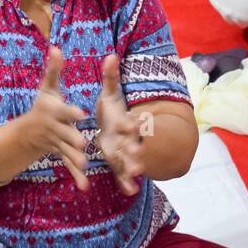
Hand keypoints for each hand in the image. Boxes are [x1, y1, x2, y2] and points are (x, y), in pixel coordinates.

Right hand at [18, 47, 89, 189]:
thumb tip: (56, 47)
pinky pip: (68, 166)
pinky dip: (75, 177)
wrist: (28, 131)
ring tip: (83, 165)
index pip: (63, 110)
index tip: (80, 113)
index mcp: (54, 111)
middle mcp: (55, 128)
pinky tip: (84, 187)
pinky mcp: (61, 155)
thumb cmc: (42, 105)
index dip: (70, 111)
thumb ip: (54, 70)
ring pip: (67, 152)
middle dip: (73, 139)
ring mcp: (57, 144)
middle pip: (65, 134)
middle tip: (83, 144)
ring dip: (74, 159)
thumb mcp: (47, 88)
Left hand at [94, 56, 145, 195]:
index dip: (133, 124)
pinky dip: (125, 181)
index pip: (131, 121)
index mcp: (124, 120)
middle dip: (135, 152)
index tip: (134, 125)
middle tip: (138, 162)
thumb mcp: (109, 93)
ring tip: (135, 178)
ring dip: (132, 169)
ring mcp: (124, 150)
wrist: (113, 123)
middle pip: (133, 144)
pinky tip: (128, 191)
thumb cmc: (111, 108)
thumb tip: (111, 56)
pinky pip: (121, 172)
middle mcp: (127, 137)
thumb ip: (110, 77)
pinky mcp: (118, 160)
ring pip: (129, 160)